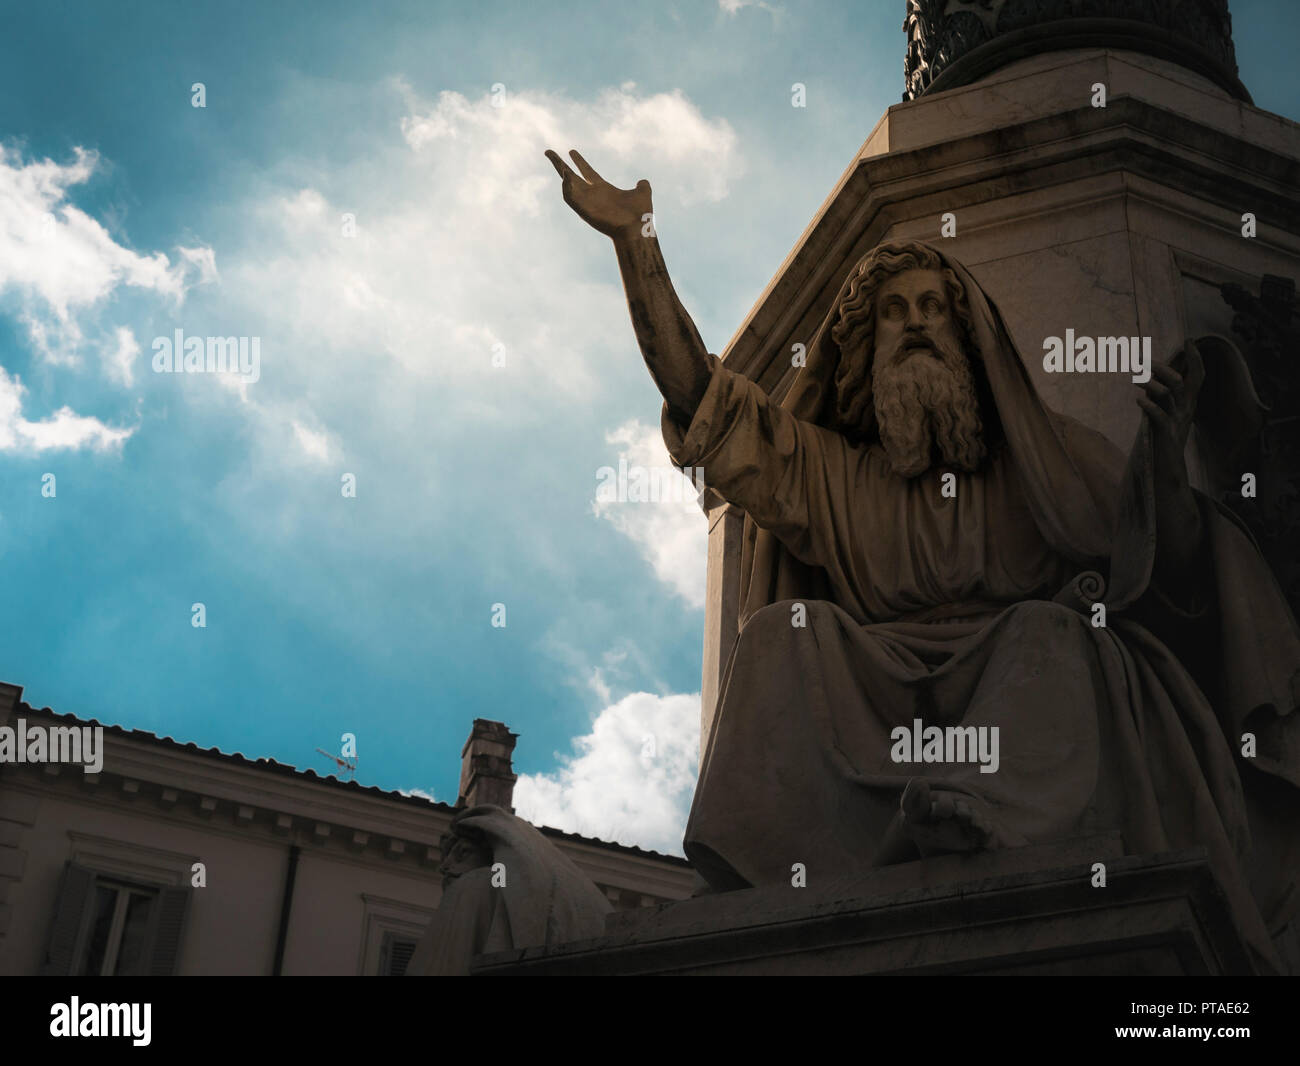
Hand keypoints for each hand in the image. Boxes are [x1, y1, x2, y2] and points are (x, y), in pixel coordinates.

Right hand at [545, 148, 651, 239]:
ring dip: (560, 172)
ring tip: (554, 158)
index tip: (571, 150)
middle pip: (571, 177)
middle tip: (548, 151)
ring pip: (567, 186)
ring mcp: (586, 202)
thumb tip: (643, 182)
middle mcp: (592, 195)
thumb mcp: (643, 193)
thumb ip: (642, 186)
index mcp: (603, 189)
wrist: (637, 228)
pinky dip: (566, 187)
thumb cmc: (640, 215)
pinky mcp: (584, 210)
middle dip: (559, 164)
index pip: (587, 172)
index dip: (579, 161)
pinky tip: (566, 175)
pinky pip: (570, 198)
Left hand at [1136, 337, 1205, 463]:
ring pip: (1168, 395)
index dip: (1196, 358)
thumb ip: (1162, 395)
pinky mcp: (1166, 433)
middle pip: (1178, 381)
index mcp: (1189, 402)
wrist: (1168, 465)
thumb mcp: (1167, 412)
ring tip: (1134, 379)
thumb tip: (1150, 374)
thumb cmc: (1164, 435)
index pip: (1198, 376)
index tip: (1189, 340)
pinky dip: (1148, 406)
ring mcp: (1177, 420)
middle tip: (1141, 362)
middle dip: (1161, 369)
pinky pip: (1159, 416)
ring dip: (1150, 384)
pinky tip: (1138, 401)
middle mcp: (1185, 409)